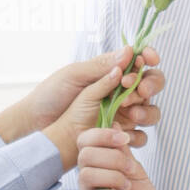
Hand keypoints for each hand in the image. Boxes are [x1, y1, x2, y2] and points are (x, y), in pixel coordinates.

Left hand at [0, 45, 164, 146]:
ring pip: (151, 111)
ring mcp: (122, 114)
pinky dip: (137, 135)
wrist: (37, 127)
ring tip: (132, 114)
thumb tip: (128, 52)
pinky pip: (139, 137)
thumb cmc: (50, 96)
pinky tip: (125, 135)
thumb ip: (101, 67)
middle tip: (140, 90)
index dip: (148, 57)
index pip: (139, 61)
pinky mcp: (119, 135)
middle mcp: (120, 91)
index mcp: (109, 72)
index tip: (149, 59)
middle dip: (151, 84)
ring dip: (147, 110)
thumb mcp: (73, 75)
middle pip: (151, 84)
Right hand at [77, 126, 156, 189]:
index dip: (102, 135)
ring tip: (128, 185)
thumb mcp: (135, 169)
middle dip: (112, 157)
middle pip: (85, 155)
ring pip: (87, 175)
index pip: (85, 139)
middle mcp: (88, 174)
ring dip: (113, 177)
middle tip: (130, 168)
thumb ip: (123, 150)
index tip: (124, 138)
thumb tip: (113, 123)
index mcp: (97, 160)